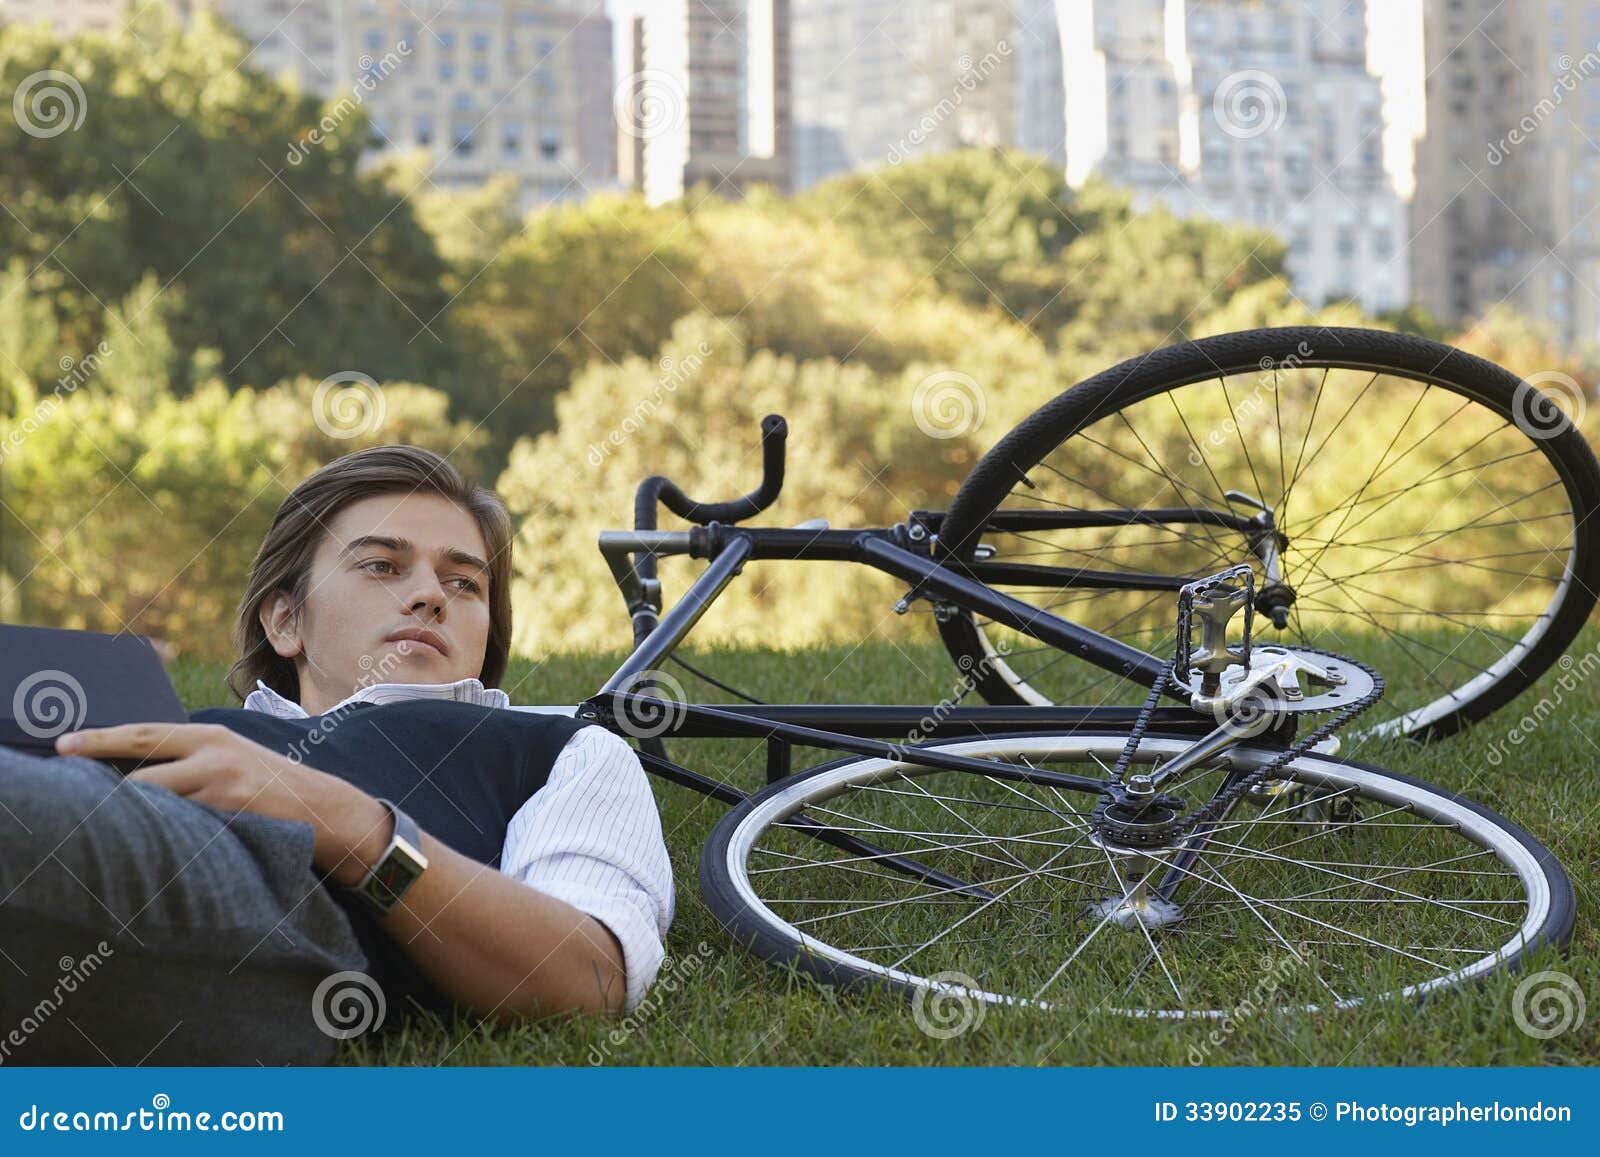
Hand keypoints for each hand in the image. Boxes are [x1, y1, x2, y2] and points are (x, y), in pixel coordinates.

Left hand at [55, 722, 390, 885]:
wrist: (326, 810)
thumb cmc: (273, 786)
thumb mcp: (234, 756)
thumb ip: (192, 756)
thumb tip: (133, 767)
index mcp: (212, 736)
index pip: (142, 734)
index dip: (98, 740)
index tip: (62, 745)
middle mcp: (214, 757)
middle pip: (140, 778)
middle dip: (108, 796)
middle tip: (77, 806)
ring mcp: (223, 790)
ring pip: (157, 810)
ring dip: (137, 825)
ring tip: (117, 837)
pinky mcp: (232, 820)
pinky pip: (183, 834)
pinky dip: (166, 843)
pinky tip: (157, 852)